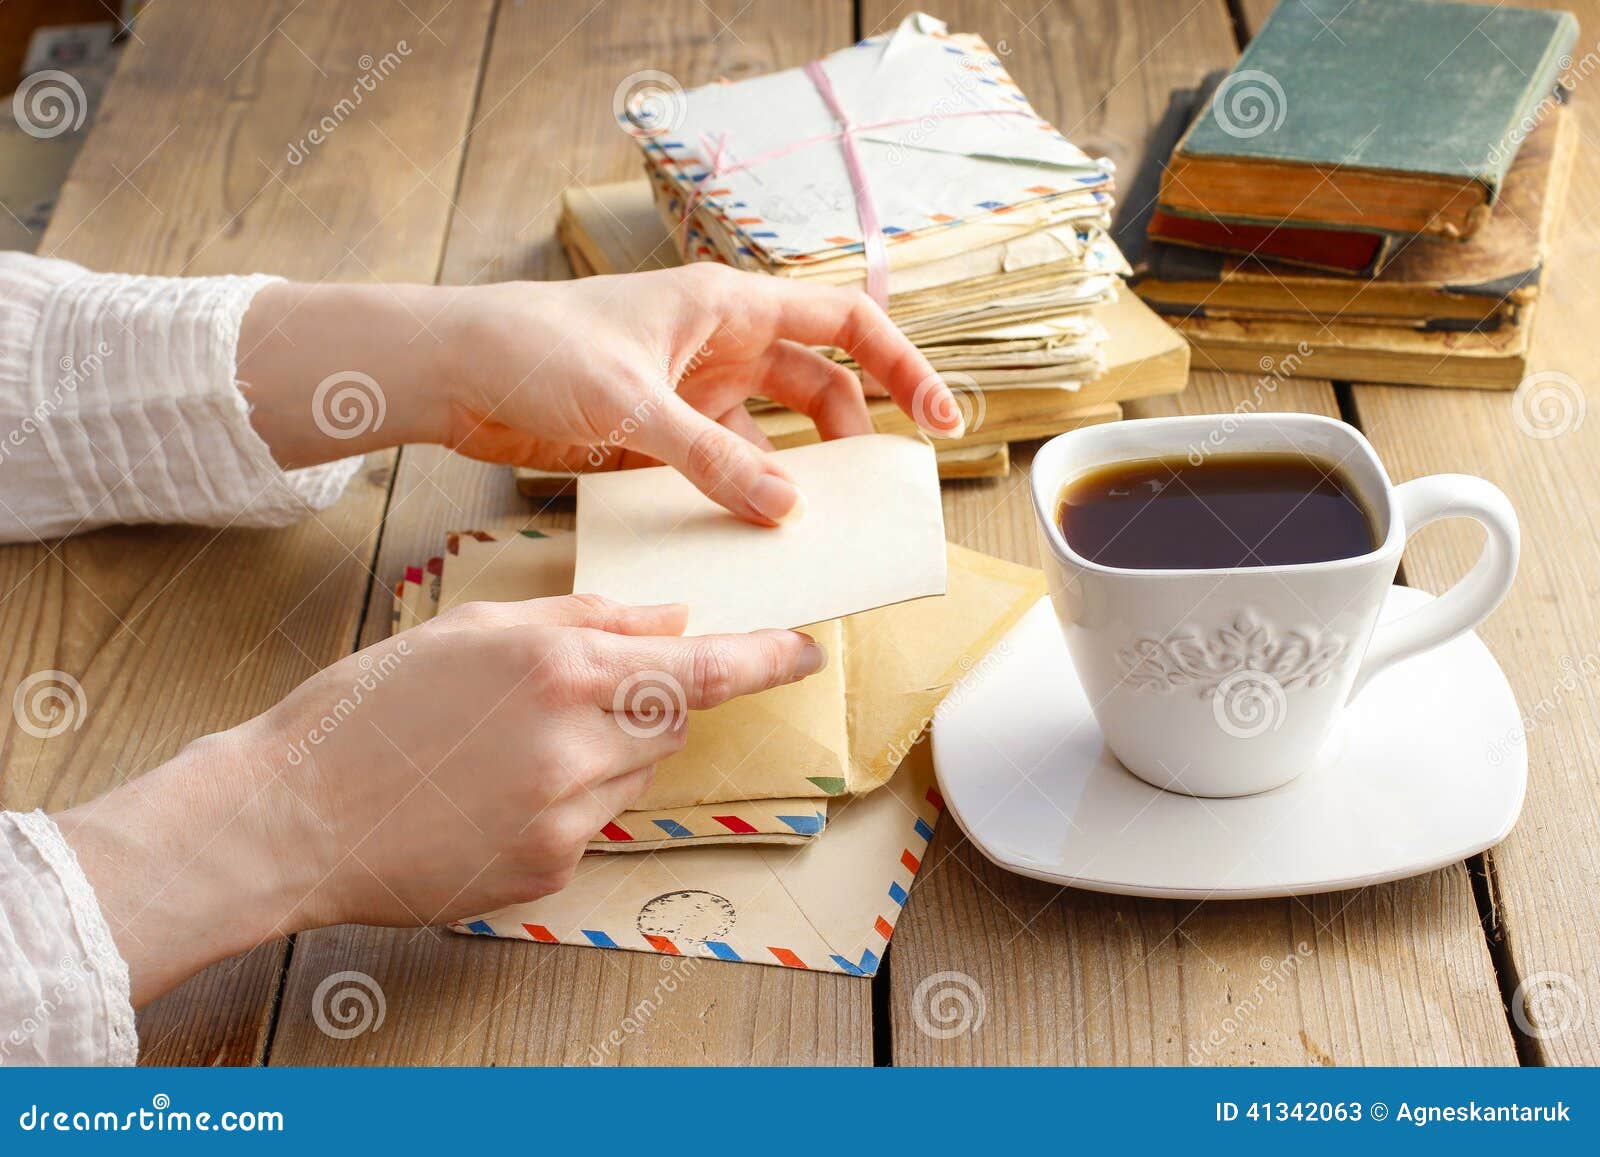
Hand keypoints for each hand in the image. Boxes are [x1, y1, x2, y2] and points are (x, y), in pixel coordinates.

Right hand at [55, 594, 824, 1004]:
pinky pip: (595, 821)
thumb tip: (672, 619)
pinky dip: (567, 799)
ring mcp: (567, 813)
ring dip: (606, 750)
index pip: (703, 665)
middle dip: (652, 699)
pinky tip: (496, 790)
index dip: (768, 657)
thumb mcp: (475, 629)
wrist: (295, 814)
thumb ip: (587, 620)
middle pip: (672, 719)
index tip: (810, 650)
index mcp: (561, 667)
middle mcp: (578, 741)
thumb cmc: (373, 707)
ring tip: (512, 746)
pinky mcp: (551, 866)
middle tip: (576, 695)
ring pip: (636, 771)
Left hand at [238, 266, 960, 524]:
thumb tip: (787, 510)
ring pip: (772, 439)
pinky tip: (748, 541)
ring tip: (816, 533)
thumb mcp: (632, 405)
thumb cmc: (535, 349)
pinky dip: (741, 501)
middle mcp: (721, 345)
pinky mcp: (660, 436)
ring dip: (794, 480)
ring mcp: (693, 393)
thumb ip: (713, 459)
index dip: (903, 367)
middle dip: (855, 438)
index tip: (939, 422)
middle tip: (877, 498)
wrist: (453, 370)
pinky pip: (723, 470)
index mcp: (729, 306)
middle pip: (820, 388)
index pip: (844, 324)